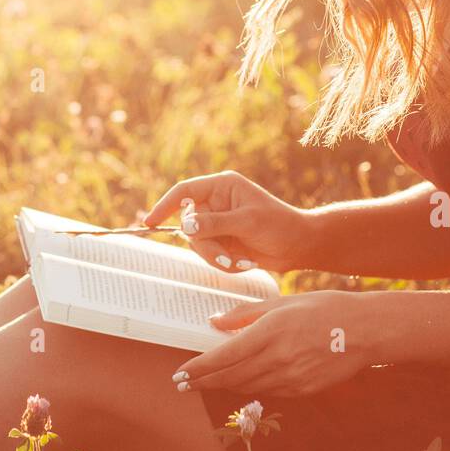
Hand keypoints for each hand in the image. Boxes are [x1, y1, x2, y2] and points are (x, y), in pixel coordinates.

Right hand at [144, 169, 317, 273]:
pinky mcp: (223, 242)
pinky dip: (225, 263)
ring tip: (239, 262)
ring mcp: (219, 223)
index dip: (165, 205)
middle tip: (224, 257)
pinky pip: (210, 255)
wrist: (300, 246)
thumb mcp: (246, 222)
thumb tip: (185, 226)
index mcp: (222, 186)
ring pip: (198, 244)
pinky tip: (246, 262)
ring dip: (216, 257)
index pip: (185, 192)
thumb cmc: (279, 225)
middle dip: (205, 245)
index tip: (149, 222)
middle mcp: (217, 203)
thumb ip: (214, 223)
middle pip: (189, 224)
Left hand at [170, 290, 383, 396]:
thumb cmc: (324, 308)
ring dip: (225, 385)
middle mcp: (277, 359)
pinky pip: (269, 391)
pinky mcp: (304, 390)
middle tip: (183, 384)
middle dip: (203, 382)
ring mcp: (292, 378)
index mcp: (270, 332)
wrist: (366, 330)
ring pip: (248, 387)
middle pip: (230, 377)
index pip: (224, 356)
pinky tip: (243, 381)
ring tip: (208, 381)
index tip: (180, 374)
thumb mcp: (282, 303)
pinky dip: (252, 387)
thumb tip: (215, 322)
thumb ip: (246, 314)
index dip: (199, 368)